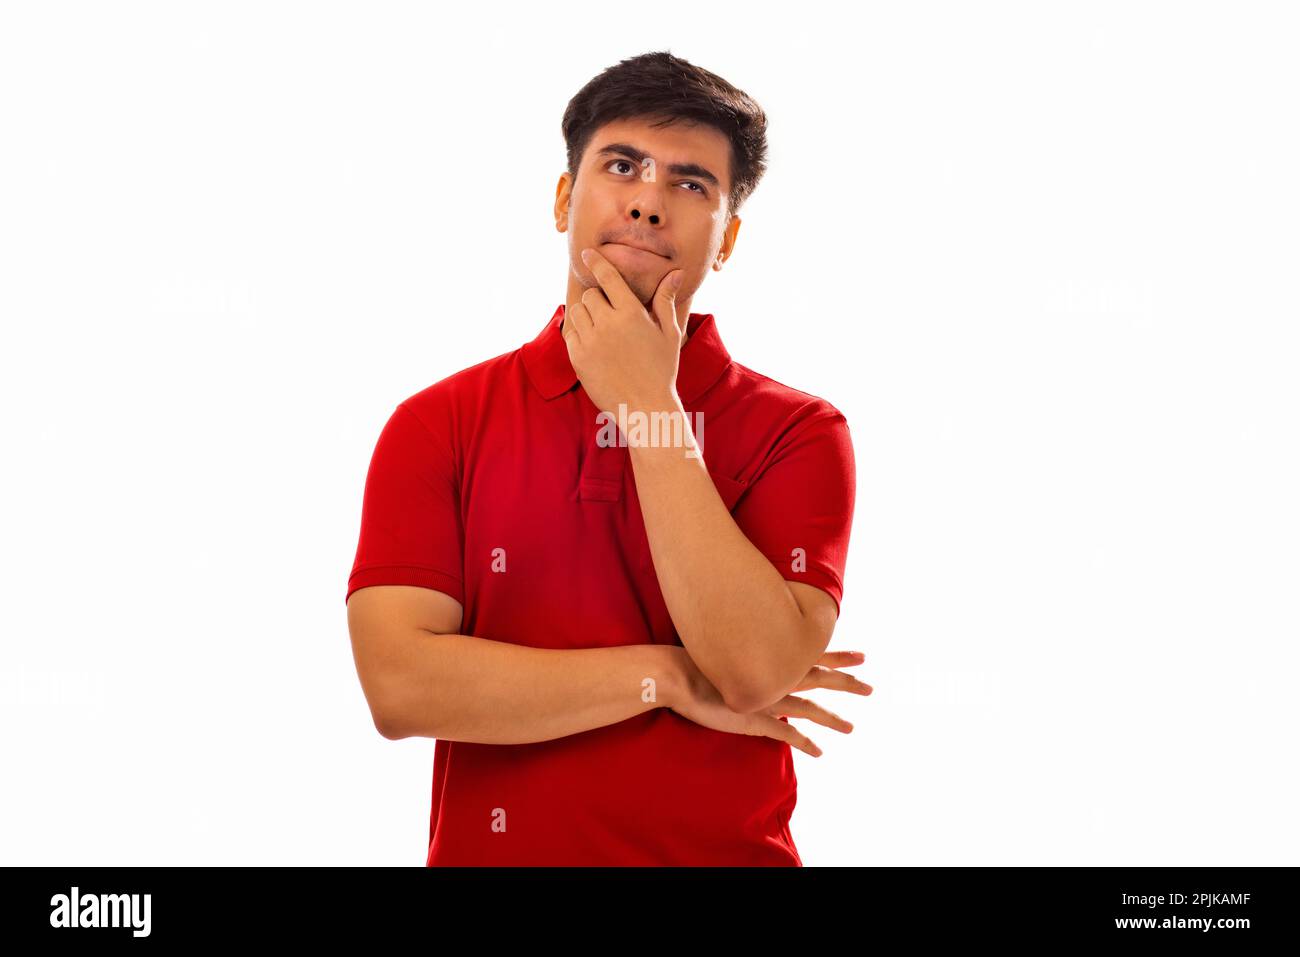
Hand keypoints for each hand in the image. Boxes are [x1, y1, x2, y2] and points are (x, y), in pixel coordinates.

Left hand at [561, 246, 685, 414]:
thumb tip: (675, 272)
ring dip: (586, 314)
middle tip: (612, 316)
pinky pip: (569, 332)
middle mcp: (608, 324)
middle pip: (591, 295)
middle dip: (599, 300)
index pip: (608, 278)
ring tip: (602, 329)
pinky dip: (578, 332)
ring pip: (577, 311)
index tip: (587, 253)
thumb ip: (665, 300)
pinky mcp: (578, 358)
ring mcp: (590, 342)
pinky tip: (593, 343)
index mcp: (632, 314)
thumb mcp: (669, 333)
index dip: (596, 262)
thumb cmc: (662, 370)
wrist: (646, 408)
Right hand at [668, 650, 872, 756]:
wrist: (677, 673)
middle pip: (821, 678)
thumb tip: (755, 647)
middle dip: (847, 682)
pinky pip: (787, 734)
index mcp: (770, 657)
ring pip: (811, 709)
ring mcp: (768, 698)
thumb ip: (745, 649)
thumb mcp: (728, 646)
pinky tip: (819, 752)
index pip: (813, 654)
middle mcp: (774, 676)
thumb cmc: (695, 657)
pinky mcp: (755, 719)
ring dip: (833, 719)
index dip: (838, 655)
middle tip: (870, 687)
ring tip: (852, 727)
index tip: (861, 656)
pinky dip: (805, 743)